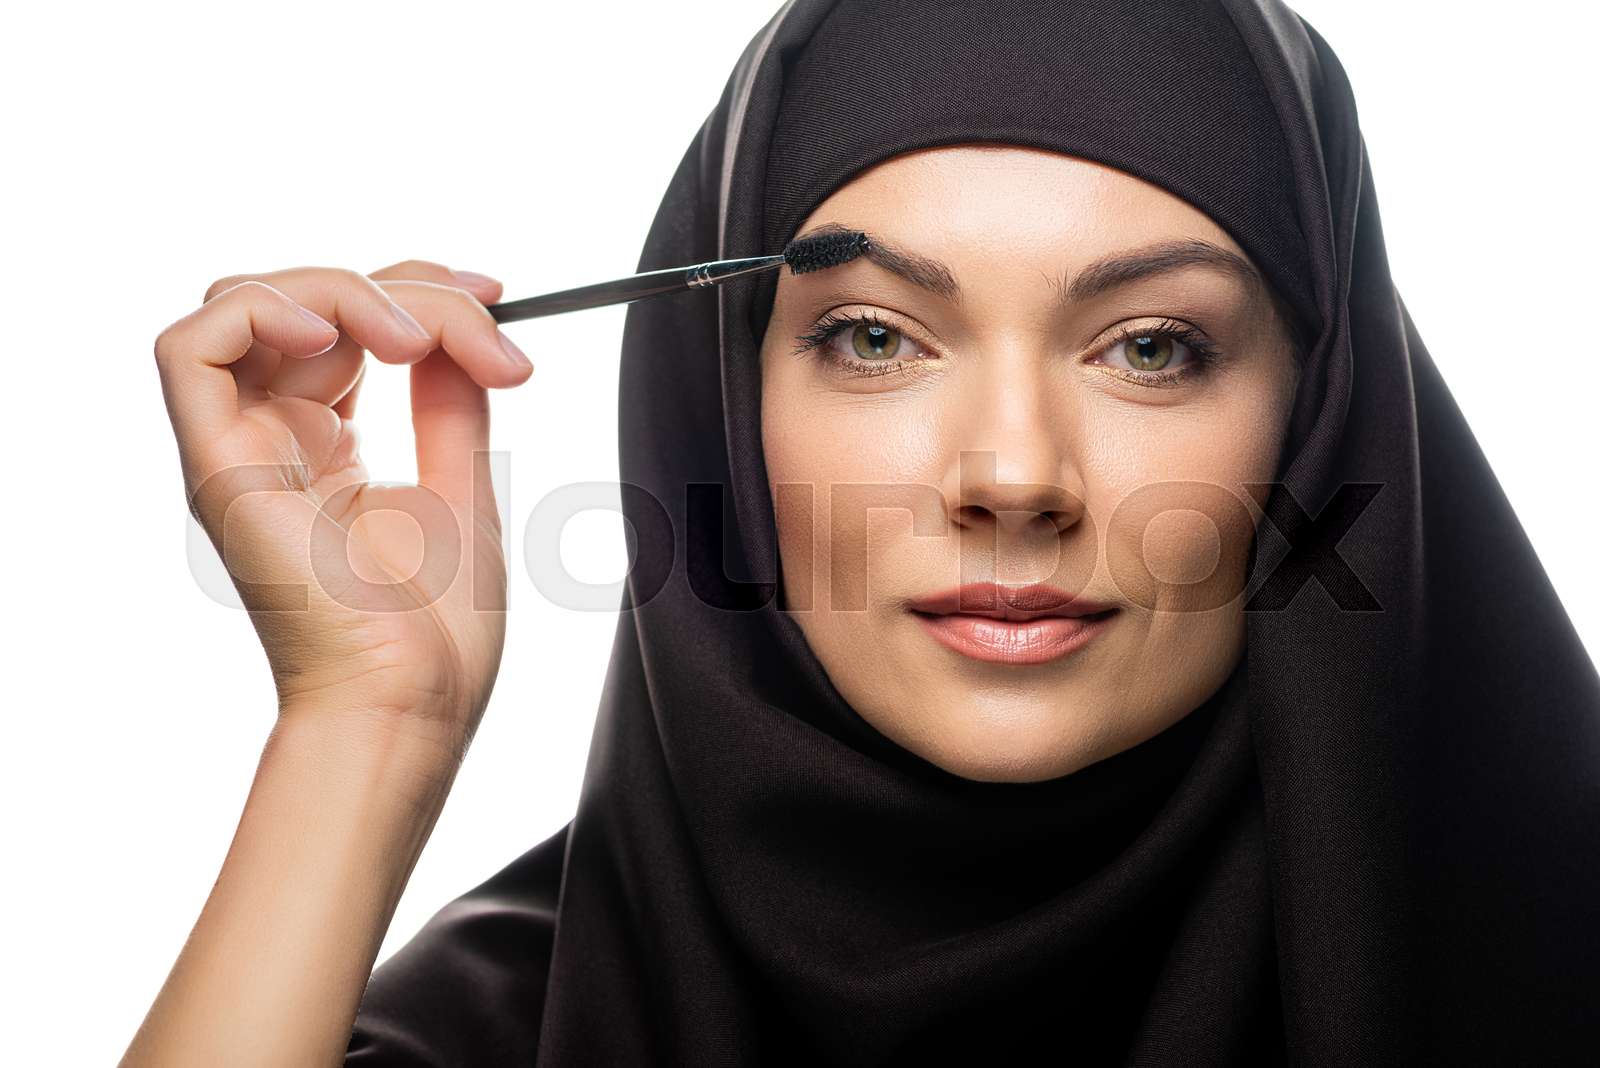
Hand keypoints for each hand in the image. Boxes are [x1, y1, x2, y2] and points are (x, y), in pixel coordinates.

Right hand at [153, 260, 533, 765]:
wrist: (412, 706)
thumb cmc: (436, 633)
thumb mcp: (461, 484)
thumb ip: (450, 400)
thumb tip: (459, 325)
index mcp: (324, 448)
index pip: (345, 323)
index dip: (415, 287)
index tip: (498, 297)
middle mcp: (272, 440)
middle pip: (306, 299)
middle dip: (405, 286)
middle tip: (490, 320)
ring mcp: (240, 452)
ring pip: (248, 302)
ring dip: (343, 291)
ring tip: (418, 341)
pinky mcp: (217, 469)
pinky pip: (190, 349)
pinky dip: (259, 312)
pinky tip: (333, 332)